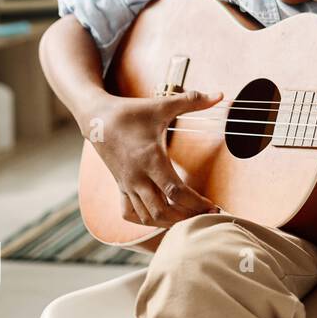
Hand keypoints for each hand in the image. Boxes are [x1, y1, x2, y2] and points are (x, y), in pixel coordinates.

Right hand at [85, 90, 223, 227]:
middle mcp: (137, 177)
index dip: (196, 203)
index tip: (212, 205)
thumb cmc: (131, 112)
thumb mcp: (162, 105)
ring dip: (169, 222)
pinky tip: (161, 218)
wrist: (96, 117)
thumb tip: (220, 95)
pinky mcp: (120, 186)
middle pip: (162, 211)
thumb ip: (193, 101)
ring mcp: (127, 184)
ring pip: (147, 217)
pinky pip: (130, 213)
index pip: (175, 192)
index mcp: (150, 159)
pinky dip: (146, 221)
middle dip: (187, 216)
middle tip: (207, 215)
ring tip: (190, 218)